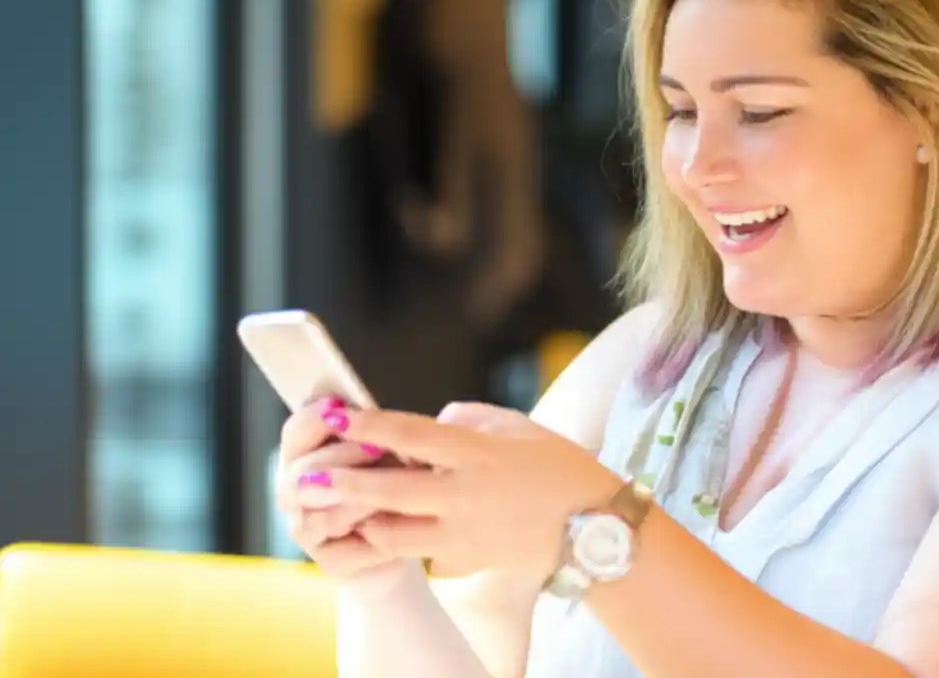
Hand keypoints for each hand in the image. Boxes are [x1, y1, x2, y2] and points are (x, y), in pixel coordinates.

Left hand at [293, 402, 622, 585]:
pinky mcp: (466, 562)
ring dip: (365, 520)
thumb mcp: (515, 426)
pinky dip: (407, 540)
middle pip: (390, 492)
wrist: (593, 526)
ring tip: (343, 510)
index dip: (368, 424)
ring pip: (394, 534)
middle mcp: (465, 496)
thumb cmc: (557, 466)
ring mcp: (464, 534)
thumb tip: (429, 423)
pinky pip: (423, 552)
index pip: (411, 435)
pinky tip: (399, 529)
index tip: (333, 413)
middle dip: (343, 485)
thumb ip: (465, 420)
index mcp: (477, 454)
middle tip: (308, 479)